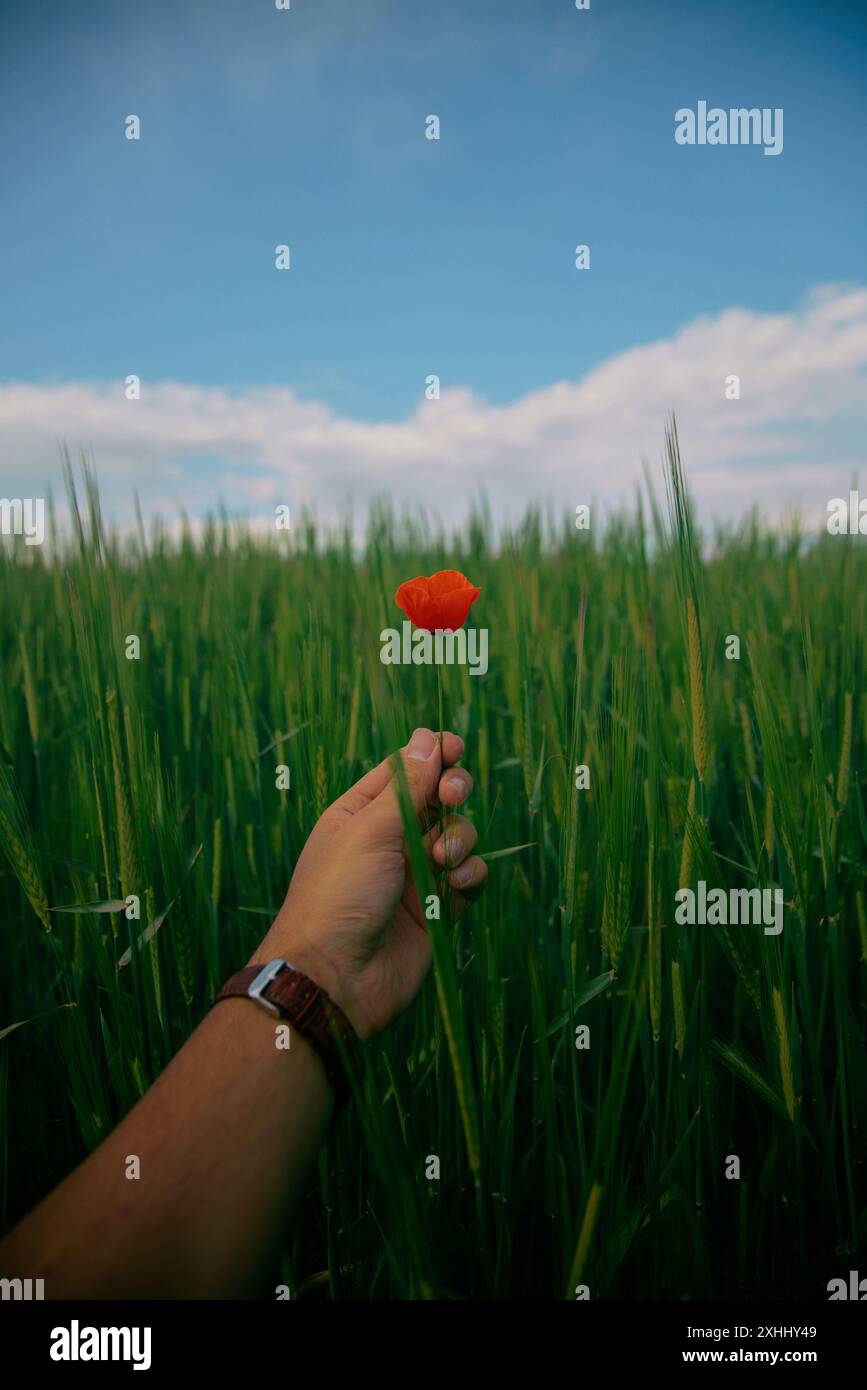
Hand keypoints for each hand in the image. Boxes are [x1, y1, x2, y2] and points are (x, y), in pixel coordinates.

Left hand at [248, 728, 487, 1040]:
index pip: (402, 772)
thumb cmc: (337, 897)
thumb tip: (429, 739)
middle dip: (452, 792)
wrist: (334, 979)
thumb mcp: (368, 832)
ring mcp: (413, 875)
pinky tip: (456, 883)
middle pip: (437, 799)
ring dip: (459, 840)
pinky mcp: (435, 909)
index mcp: (359, 814)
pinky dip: (469, 875)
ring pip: (457, 837)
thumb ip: (407, 787)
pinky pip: (467, 878)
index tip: (455, 747)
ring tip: (441, 861)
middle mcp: (387, 840)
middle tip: (452, 796)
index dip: (431, 756)